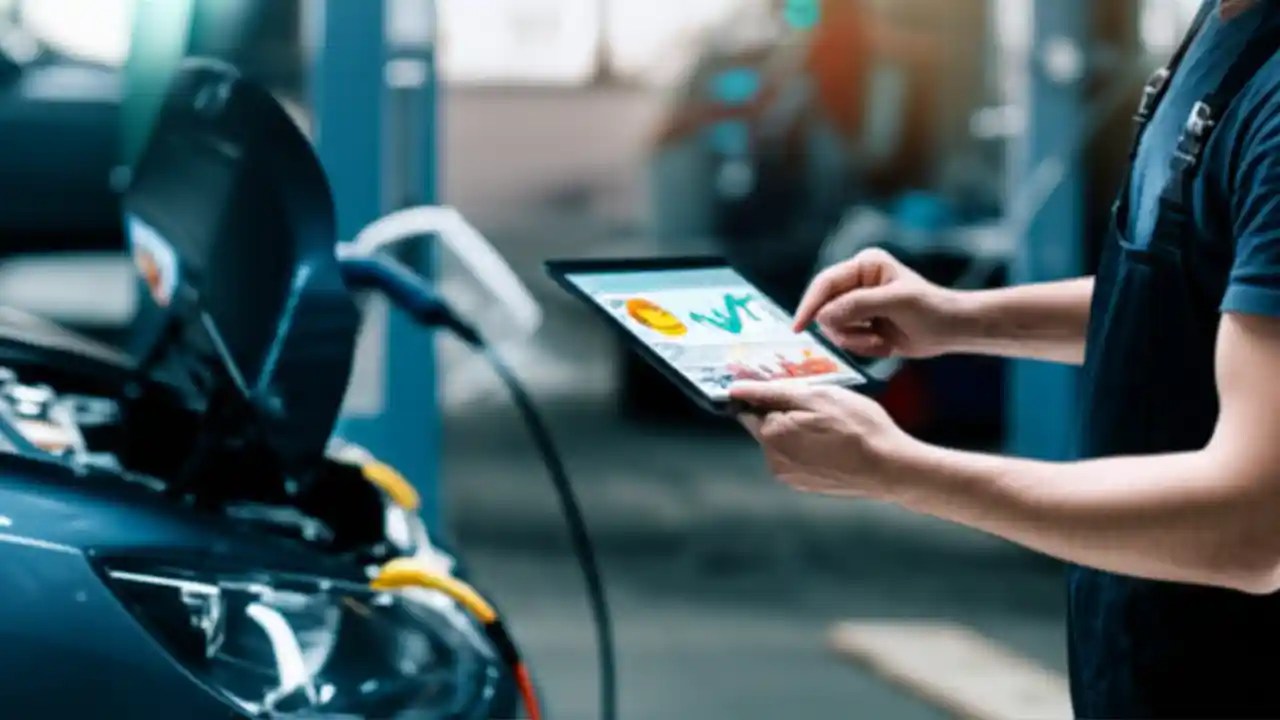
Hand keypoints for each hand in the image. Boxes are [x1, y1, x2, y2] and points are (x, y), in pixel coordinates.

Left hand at [730, 382, 922, 499]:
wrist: (890, 469)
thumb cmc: (857, 427)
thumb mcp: (818, 396)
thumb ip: (773, 392)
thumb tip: (735, 389)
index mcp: (771, 435)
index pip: (750, 409)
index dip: (769, 396)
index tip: (793, 392)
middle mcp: (773, 460)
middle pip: (767, 427)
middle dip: (786, 413)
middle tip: (820, 408)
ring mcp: (790, 477)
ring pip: (783, 443)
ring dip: (798, 431)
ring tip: (831, 427)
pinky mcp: (806, 486)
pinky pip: (798, 459)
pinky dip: (809, 449)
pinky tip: (833, 444)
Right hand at [793, 248, 965, 358]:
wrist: (951, 330)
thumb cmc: (930, 309)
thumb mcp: (895, 302)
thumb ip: (858, 305)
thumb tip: (824, 315)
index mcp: (864, 265)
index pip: (825, 283)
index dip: (809, 305)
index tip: (798, 328)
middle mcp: (856, 282)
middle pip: (825, 309)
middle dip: (845, 329)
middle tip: (870, 339)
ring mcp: (857, 304)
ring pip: (833, 329)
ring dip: (856, 341)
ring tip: (882, 342)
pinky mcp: (861, 324)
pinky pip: (845, 341)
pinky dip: (863, 348)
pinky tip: (885, 345)